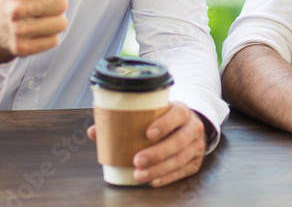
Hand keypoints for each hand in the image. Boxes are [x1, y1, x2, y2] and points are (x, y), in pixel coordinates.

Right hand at [0, 0, 67, 63]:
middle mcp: (15, 7)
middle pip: (62, 4)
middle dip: (53, 5)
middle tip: (35, 6)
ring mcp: (17, 29)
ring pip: (60, 24)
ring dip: (52, 22)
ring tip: (34, 19)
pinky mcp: (22, 49)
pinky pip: (54, 42)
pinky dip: (47, 39)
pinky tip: (32, 33)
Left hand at [87, 102, 206, 186]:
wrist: (188, 126)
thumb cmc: (164, 119)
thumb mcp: (150, 113)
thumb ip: (123, 120)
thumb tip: (95, 131)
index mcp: (181, 110)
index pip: (176, 114)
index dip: (164, 123)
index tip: (147, 133)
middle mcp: (193, 127)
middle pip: (179, 141)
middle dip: (157, 153)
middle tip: (137, 160)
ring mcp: (196, 145)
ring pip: (180, 159)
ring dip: (159, 169)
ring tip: (140, 175)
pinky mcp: (196, 161)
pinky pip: (183, 171)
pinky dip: (167, 178)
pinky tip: (153, 180)